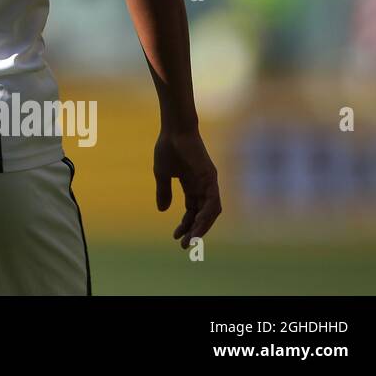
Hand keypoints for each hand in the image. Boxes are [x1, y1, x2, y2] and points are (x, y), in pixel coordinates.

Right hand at [154, 127, 221, 249]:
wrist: (174, 130)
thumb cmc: (168, 147)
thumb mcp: (162, 174)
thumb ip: (164, 192)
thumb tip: (162, 210)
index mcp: (191, 185)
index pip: (192, 211)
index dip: (185, 225)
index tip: (176, 237)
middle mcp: (203, 186)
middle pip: (202, 214)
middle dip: (194, 230)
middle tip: (185, 245)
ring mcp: (209, 183)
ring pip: (210, 212)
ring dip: (202, 227)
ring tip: (192, 240)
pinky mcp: (211, 178)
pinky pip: (213, 201)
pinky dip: (207, 215)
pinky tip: (198, 225)